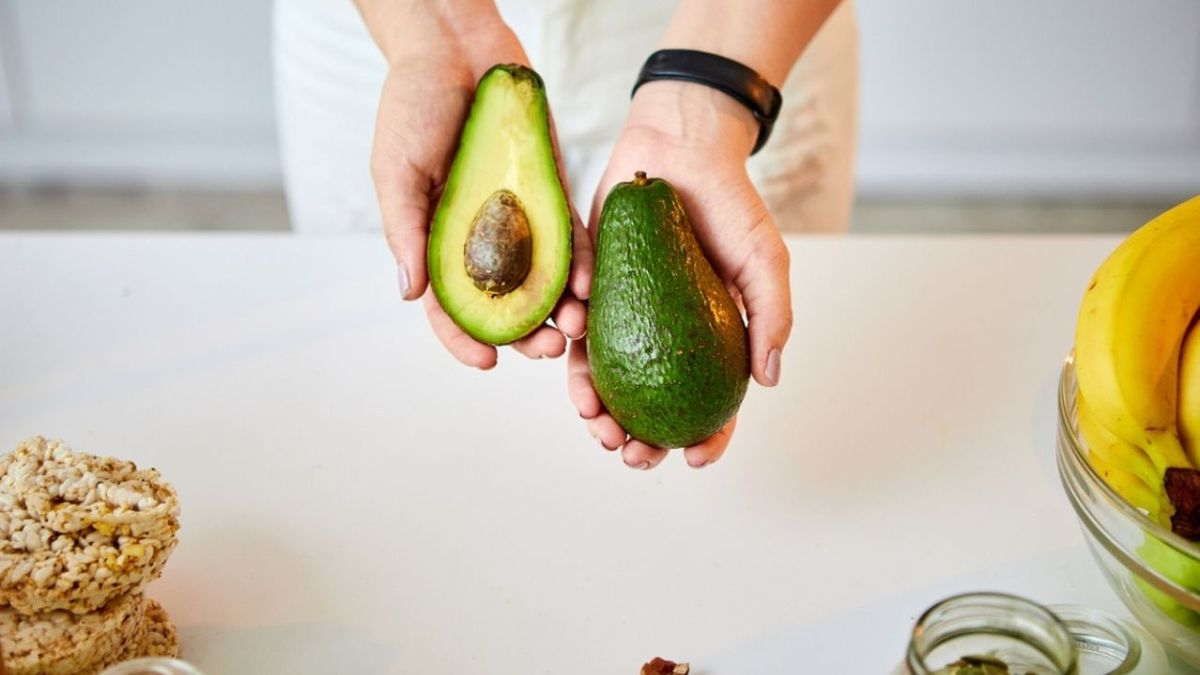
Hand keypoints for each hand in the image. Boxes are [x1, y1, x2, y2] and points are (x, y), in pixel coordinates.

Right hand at [366, 8, 590, 367]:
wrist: (457, 47)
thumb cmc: (414, 104)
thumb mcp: (395, 167)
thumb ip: (403, 228)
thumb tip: (409, 294)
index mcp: (436, 243)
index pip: (450, 308)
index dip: (464, 340)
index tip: (486, 363)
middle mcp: (480, 240)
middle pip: (505, 305)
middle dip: (526, 335)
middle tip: (547, 350)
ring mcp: (519, 219)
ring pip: (544, 282)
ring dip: (561, 310)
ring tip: (576, 327)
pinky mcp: (551, 193)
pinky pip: (571, 238)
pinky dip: (583, 264)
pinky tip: (594, 284)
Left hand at [569, 81, 792, 468]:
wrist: (677, 148)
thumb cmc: (729, 203)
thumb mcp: (765, 259)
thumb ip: (771, 316)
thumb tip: (768, 381)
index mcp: (710, 341)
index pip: (711, 405)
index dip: (708, 439)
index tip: (695, 458)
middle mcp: (664, 337)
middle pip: (651, 407)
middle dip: (638, 443)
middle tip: (631, 456)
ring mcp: (625, 318)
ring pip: (606, 381)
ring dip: (597, 412)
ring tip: (595, 421)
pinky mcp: (589, 292)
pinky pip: (573, 334)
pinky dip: (570, 354)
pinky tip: (572, 363)